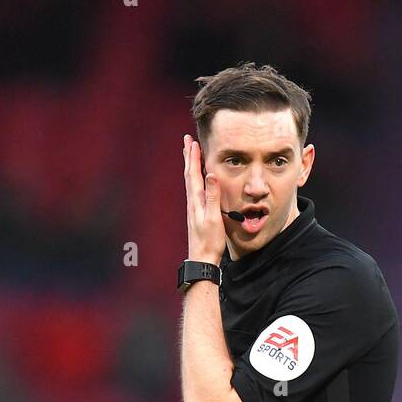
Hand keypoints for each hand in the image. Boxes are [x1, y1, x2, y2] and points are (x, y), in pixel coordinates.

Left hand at [183, 134, 224, 264]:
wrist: (202, 260)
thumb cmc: (209, 241)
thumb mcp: (213, 218)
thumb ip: (212, 196)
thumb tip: (211, 174)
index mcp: (196, 200)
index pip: (193, 173)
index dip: (193, 157)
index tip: (192, 141)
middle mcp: (192, 202)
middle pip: (188, 174)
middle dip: (188, 157)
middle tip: (187, 141)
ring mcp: (193, 208)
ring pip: (190, 181)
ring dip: (190, 166)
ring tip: (190, 155)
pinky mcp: (196, 214)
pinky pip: (195, 190)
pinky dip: (195, 179)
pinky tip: (197, 180)